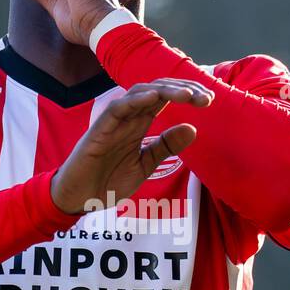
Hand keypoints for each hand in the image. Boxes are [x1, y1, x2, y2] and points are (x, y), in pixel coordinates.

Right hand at [50, 79, 210, 214]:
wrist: (79, 199)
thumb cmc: (107, 181)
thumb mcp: (145, 165)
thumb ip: (166, 147)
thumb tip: (193, 128)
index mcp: (139, 123)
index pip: (165, 98)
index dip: (188, 94)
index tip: (210, 101)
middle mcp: (128, 117)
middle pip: (157, 90)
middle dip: (183, 89)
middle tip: (207, 98)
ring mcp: (113, 121)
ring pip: (140, 93)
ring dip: (165, 91)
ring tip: (188, 95)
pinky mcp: (99, 130)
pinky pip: (118, 109)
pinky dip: (136, 100)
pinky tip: (155, 97)